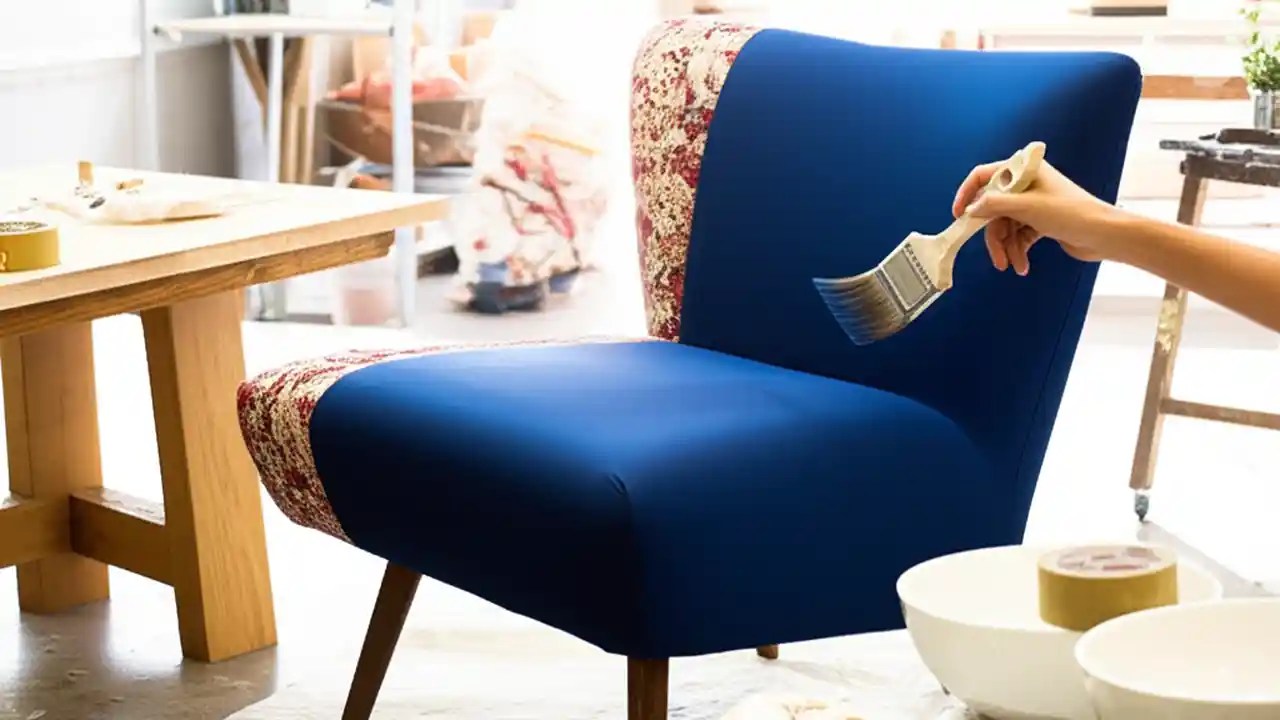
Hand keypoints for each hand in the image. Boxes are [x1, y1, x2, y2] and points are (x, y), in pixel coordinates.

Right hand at [951, 158, 1122, 274]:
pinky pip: (1018, 235)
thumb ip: (994, 205)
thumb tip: (971, 209)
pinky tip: (1021, 265)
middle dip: (992, 235)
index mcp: (1024, 170)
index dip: (968, 194)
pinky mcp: (1040, 221)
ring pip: (1005, 225)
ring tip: (1011, 266)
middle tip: (992, 255)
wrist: (1103, 235)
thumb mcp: (1027, 207)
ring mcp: (1033, 203)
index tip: (958, 215)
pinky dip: (1017, 250)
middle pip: (993, 208)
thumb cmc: (1070, 212)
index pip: (984, 175)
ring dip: (1006, 247)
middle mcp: (1027, 184)